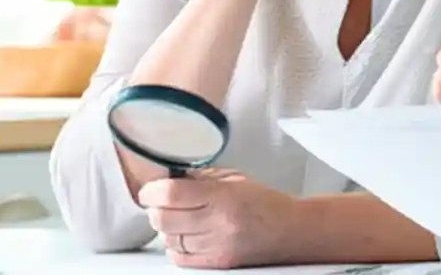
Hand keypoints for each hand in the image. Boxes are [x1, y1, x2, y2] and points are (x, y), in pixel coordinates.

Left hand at [139, 169, 299, 269]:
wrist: (291, 231)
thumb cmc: (265, 202)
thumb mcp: (235, 179)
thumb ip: (201, 178)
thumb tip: (169, 178)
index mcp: (224, 196)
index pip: (173, 194)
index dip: (152, 191)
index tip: (149, 190)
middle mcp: (218, 223)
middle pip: (163, 219)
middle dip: (156, 209)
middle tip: (160, 202)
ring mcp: (217, 246)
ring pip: (169, 239)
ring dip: (166, 228)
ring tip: (177, 218)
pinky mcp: (217, 264)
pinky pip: (179, 258)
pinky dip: (174, 246)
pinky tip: (184, 236)